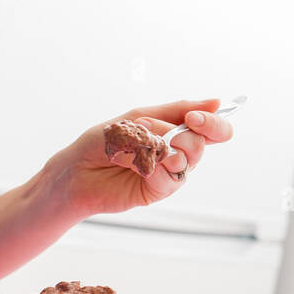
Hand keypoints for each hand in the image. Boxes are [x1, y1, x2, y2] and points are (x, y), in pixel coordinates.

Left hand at [46, 98, 234, 217]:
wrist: (76, 169)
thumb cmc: (104, 141)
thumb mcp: (140, 116)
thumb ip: (177, 110)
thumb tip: (217, 102)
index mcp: (177, 131)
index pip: (213, 128)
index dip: (213, 122)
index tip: (195, 117)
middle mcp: (178, 153)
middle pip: (202, 143)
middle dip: (182, 134)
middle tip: (156, 132)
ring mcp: (169, 173)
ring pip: (188, 159)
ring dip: (163, 148)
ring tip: (138, 147)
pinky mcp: (158, 191)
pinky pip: (170, 177)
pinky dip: (153, 167)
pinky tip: (136, 167)